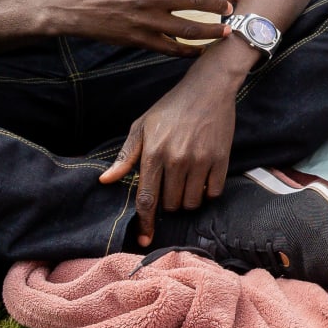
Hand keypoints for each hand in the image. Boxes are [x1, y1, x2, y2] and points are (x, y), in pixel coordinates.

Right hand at [40, 0, 229, 55]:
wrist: (75, 8)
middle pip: (194, 3)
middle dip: (216, 7)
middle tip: (228, 9)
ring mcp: (145, 21)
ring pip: (187, 28)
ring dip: (210, 31)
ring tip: (224, 31)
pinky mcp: (139, 40)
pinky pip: (171, 48)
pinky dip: (189, 50)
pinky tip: (200, 50)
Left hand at [97, 62, 242, 245]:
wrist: (209, 88)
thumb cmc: (171, 107)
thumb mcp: (142, 126)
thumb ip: (125, 156)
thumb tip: (106, 181)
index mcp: (154, 152)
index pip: (146, 198)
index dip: (145, 223)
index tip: (145, 239)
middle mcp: (177, 159)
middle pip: (170, 204)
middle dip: (168, 202)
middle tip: (170, 185)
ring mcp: (200, 160)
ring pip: (192, 202)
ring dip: (187, 199)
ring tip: (186, 182)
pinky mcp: (221, 159)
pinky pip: (213, 192)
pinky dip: (207, 192)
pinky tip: (203, 178)